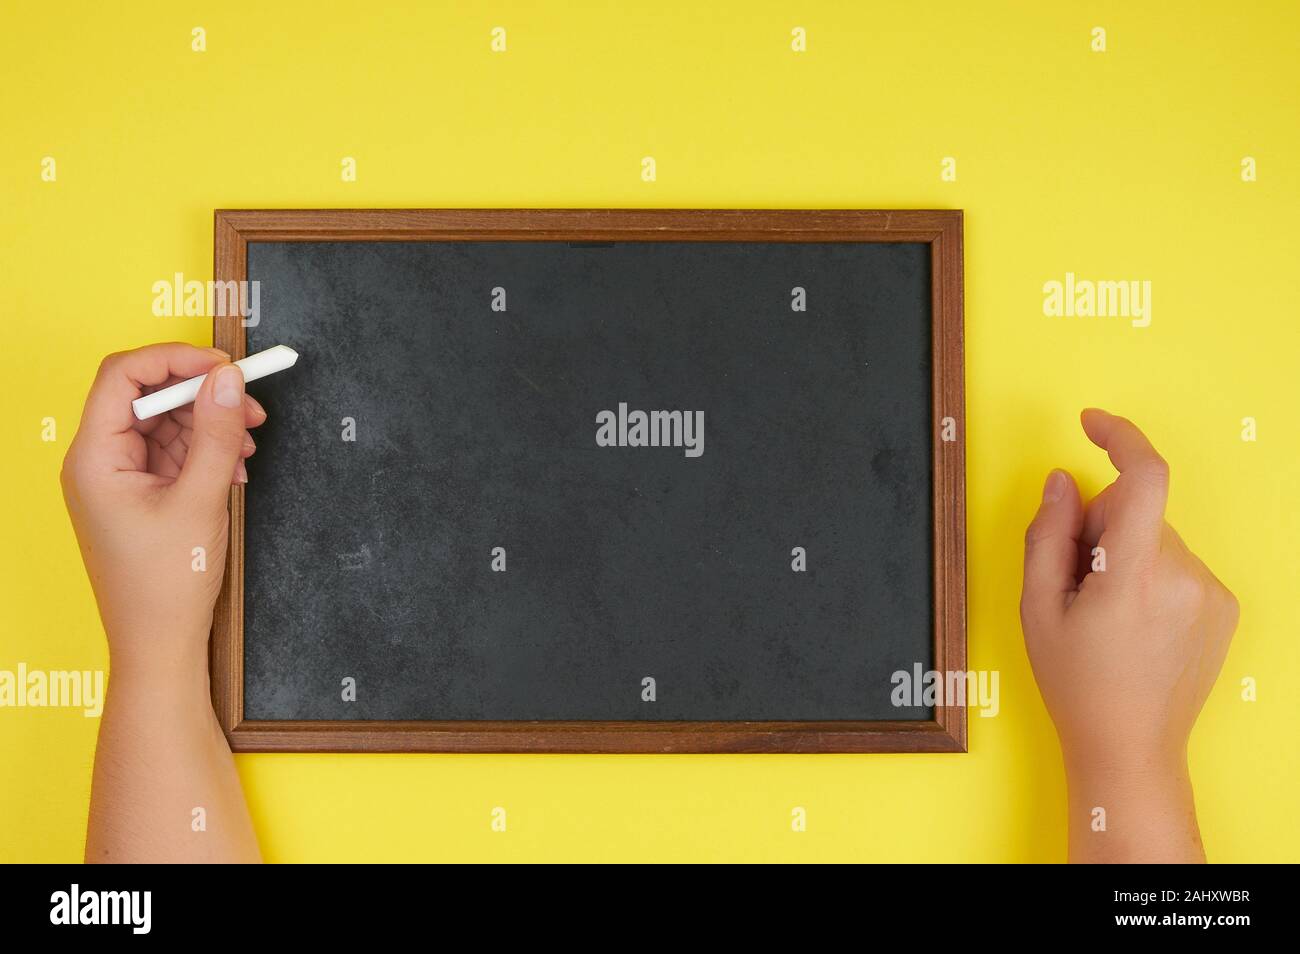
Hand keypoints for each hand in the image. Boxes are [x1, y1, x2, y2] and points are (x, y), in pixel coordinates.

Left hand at [62, 343, 265, 677]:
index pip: (123, 377)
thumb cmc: (165, 586)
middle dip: (202, 395)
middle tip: (250, 405)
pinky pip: (173, 454)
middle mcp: (99, 462)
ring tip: (248, 446)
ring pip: (166, 424)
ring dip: (210, 426)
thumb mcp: (201, 501)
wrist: (160, 645)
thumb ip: (217, 434)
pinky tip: (236, 469)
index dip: (175, 359)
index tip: (224, 365)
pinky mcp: (141, 496)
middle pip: (147, 397)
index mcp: (94, 458)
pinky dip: (207, 452)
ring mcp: (119, 480)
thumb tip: (228, 379)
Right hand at [1020, 409, 1237, 861]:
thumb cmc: (1076, 683)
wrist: (1129, 746)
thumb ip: (1046, 535)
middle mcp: (1182, 577)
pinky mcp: (1223, 605)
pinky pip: (1176, 562)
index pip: (1144, 478)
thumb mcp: (1036, 608)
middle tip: (1073, 579)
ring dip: (1124, 554)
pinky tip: (1133, 622)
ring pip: (1155, 537)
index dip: (1118, 437)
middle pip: (1136, 510)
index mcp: (1132, 577)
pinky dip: (1150, 574)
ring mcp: (1210, 592)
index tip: (1090, 423)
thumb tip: (1061, 482)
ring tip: (1105, 612)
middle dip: (1098, 526)